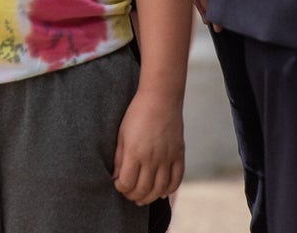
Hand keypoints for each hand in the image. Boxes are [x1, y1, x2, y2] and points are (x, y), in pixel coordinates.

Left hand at [113, 88, 183, 205]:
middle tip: (129, 194)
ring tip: (142, 197)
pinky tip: (161, 191)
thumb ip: (119, 158)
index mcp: (135, 152)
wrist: (160, 99)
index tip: (118, 185)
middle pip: (143, 189)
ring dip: (150, 198)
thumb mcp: (122, 134)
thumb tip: (117, 177)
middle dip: (133, 196)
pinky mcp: (179, 155)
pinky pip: (176, 180)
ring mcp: (168, 158)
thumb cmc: (136, 114)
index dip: (121, 188)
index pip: (127, 183)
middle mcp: (152, 158)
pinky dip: (169, 190)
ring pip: (160, 189)